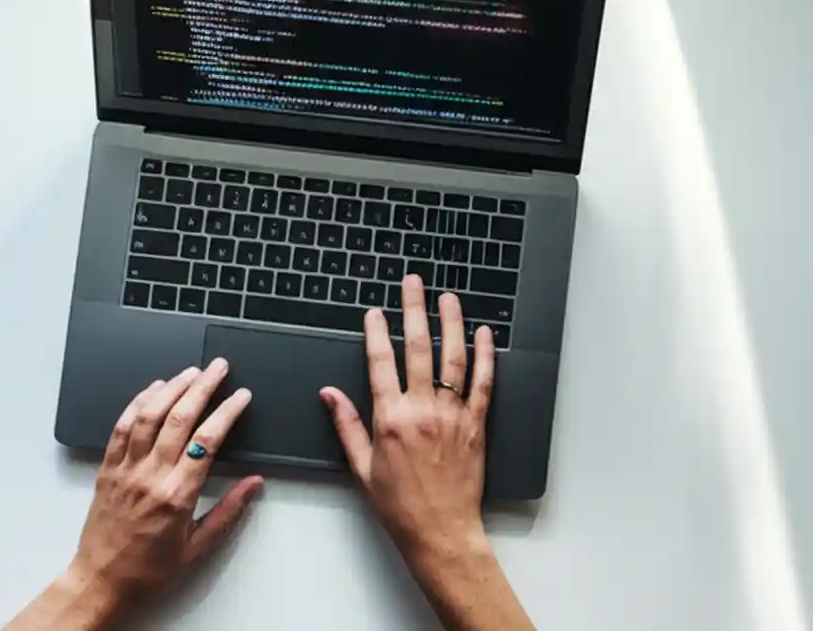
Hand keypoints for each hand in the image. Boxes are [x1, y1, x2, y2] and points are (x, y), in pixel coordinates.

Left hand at [7, 359, 262, 629]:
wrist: (102, 581)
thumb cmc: (149, 571)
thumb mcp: (198, 547)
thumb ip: (228, 511)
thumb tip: (254, 484)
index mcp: (177, 496)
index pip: (207, 440)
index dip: (227, 411)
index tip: (241, 395)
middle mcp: (150, 476)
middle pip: (179, 418)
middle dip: (203, 386)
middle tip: (219, 368)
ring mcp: (125, 470)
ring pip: (148, 415)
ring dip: (171, 387)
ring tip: (190, 371)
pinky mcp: (107, 469)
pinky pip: (121, 427)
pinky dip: (138, 403)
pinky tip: (153, 390)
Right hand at [321, 276, 531, 630]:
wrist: (440, 531)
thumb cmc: (399, 505)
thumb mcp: (361, 466)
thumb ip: (346, 425)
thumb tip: (329, 394)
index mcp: (390, 419)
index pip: (380, 362)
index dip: (376, 332)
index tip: (374, 312)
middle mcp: (422, 411)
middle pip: (418, 349)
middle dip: (413, 311)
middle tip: (412, 283)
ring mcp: (453, 415)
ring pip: (453, 359)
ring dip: (451, 324)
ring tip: (448, 298)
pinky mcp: (476, 425)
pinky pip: (484, 383)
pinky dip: (485, 356)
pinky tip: (484, 334)